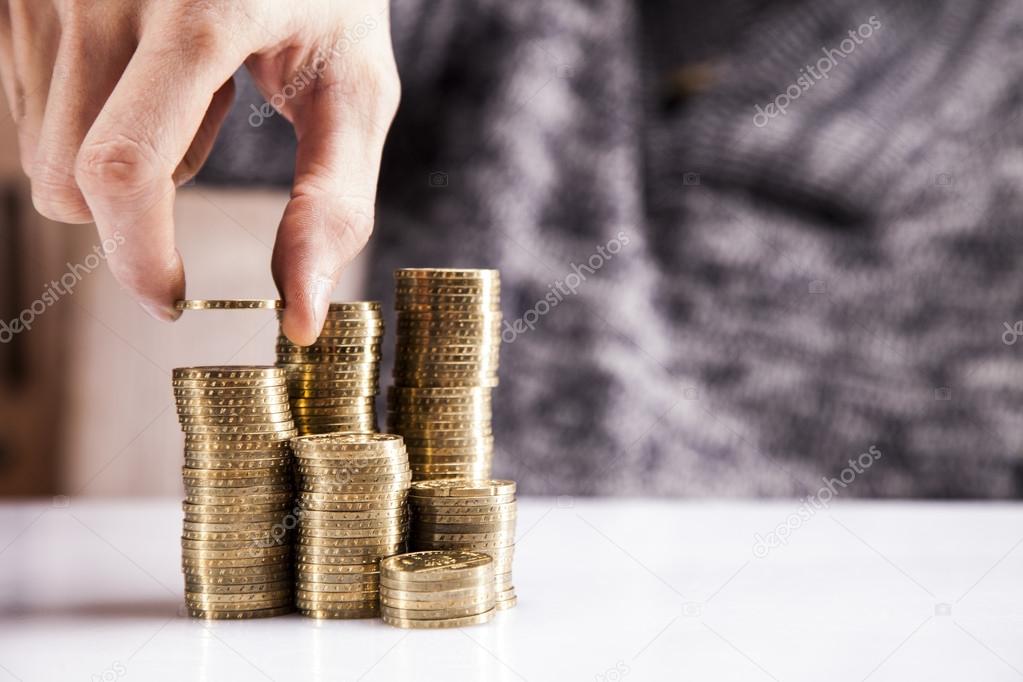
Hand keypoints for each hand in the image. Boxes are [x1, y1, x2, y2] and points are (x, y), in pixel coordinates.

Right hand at [0, 0, 399, 344]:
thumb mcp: (354, 89)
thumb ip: (334, 202)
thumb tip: (303, 317)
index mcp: (199, 14)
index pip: (125, 168)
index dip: (138, 255)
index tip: (171, 298)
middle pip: (69, 178)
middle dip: (133, 206)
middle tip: (202, 131)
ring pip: (42, 150)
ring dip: (114, 155)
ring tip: (180, 81)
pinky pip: (26, 103)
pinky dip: (86, 114)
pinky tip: (142, 60)